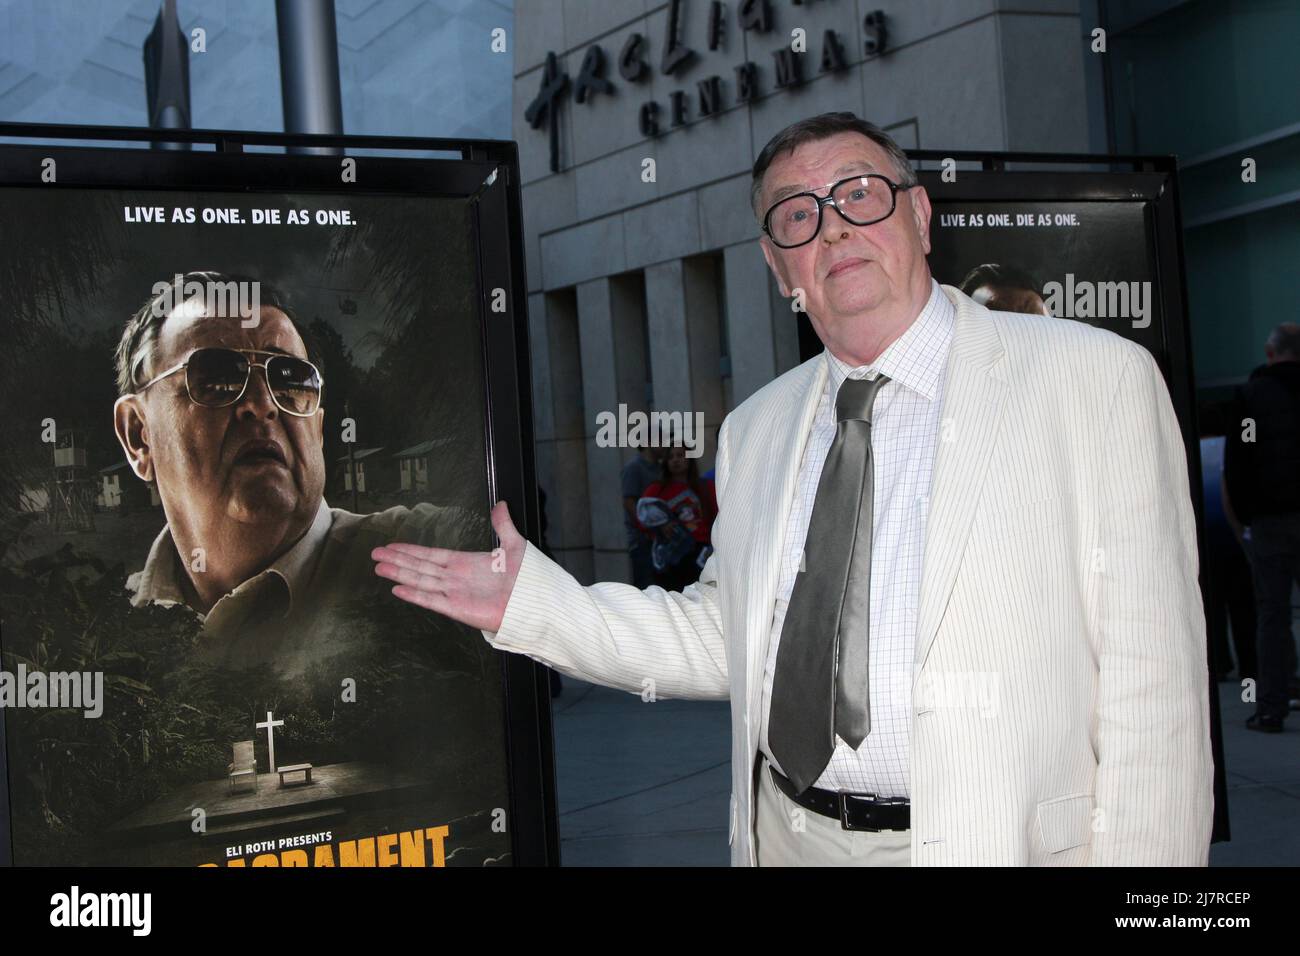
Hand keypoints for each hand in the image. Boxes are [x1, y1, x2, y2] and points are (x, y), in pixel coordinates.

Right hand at [371, 500, 524, 631]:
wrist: (536, 601)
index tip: (393, 545)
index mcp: (466, 563)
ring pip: (420, 581)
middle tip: (375, 554)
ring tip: (378, 567)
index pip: (431, 555)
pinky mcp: (458, 608)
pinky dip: (414, 594)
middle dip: (397, 559)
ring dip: (399, 574)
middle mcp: (456, 578)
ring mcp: (455, 593)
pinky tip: (397, 588)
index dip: (411, 550)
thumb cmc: (527, 578)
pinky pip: (431, 600)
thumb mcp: (514, 544)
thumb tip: (501, 504)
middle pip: (420, 566)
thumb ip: (503, 525)